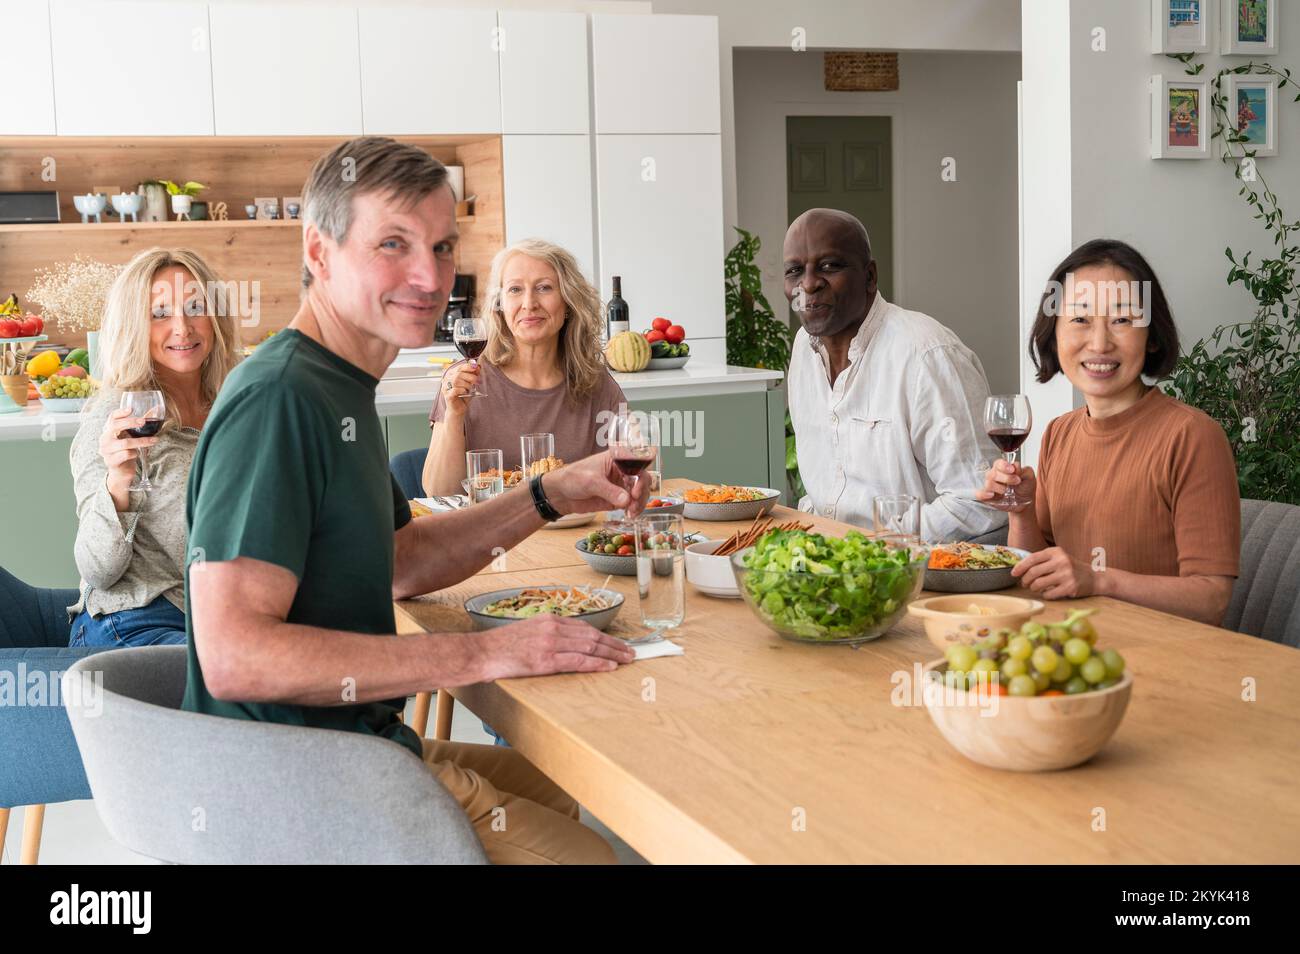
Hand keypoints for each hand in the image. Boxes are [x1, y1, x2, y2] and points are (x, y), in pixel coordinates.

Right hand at [100, 408, 158, 491]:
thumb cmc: (127, 451)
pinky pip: (126, 454)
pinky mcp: (111, 461)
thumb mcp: (132, 437)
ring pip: (125, 443)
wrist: (121, 472)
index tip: (131, 409)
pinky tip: (138, 454)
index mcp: (109, 431)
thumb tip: (156, 409)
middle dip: (130, 422)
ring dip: (142, 441)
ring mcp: (106, 451)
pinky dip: (135, 453)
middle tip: (143, 421)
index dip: (120, 412)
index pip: (111, 418)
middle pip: (115, 426)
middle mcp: (105, 439)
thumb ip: (141, 424)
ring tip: (153, 441)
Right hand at [440, 361, 480, 417]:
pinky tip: (465, 392)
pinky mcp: (448, 395)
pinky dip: (462, 390)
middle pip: (458, 374)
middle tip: (478, 381)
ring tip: (471, 388)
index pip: (459, 367)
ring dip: (467, 384)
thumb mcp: (471, 384)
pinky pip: (455, 390)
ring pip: (456, 381)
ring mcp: (446, 387)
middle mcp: (447, 379)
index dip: (468, 367)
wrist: (459, 409)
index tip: (476, 367)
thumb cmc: (463, 395)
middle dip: (470, 376)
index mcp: (451, 374)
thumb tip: (478, 367)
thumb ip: (474, 375)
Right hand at [478, 614, 635, 679]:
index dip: (604, 636)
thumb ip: (548, 635)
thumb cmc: (500, 646)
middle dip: (614, 644)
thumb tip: (566, 644)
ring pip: (589, 647)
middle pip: (592, 636)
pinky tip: (609, 666)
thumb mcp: (528, 632)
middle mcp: (552, 628)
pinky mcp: (545, 660)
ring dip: (612, 653)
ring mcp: (549, 644)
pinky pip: (578, 662)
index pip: (584, 627)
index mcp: (549, 620)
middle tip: (630, 652)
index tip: (617, 642)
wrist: (480, 653)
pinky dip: (597, 664)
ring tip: (626, 659)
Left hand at [540, 450, 649, 516]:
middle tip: (634, 503)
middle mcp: (621, 471)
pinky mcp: (617, 499)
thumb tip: (626, 501)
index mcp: (616, 459)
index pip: (637, 463)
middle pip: (642, 479)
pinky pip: (632, 504)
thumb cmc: (572, 478)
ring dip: (640, 503)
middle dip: (642, 492)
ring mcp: (620, 485)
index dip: (641, 475)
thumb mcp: (591, 481)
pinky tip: (630, 514)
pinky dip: (634, 509)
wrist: (560, 494)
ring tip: (632, 512)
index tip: (636, 490)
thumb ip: (609, 491)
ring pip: (639, 493)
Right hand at [976, 459, 1035, 512]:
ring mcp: (990, 487)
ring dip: (1000, 488)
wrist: (1025, 503)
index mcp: (1003, 469)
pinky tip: (992, 495)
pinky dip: (984, 494)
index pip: (998, 463)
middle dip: (1006, 478)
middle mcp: (995, 476)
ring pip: (988, 483)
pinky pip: (979, 494)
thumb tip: (1015, 465)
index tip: (1012, 470)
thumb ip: (1024, 470)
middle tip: (1016, 481)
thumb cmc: (1025, 488)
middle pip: (993, 473)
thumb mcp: (1030, 477)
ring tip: (1008, 491)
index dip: (1004, 466)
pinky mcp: (987, 497)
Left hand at [1010, 546, 1096, 599]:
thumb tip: (1018, 569)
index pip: (1032, 558)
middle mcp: (1061, 561)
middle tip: (1024, 584)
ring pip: (1038, 584)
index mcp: (1056, 552)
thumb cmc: (1070, 568)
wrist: (1095, 578)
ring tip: (1035, 588)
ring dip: (1033, 588)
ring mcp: (1067, 575)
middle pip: (1033, 572)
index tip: (1013, 574)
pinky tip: (1048, 592)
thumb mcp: (1058, 558)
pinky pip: (1048, 594)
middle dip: (1025, 580)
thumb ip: (1042, 561)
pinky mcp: (1070, 587)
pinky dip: (1044, 595)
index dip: (1020, 567)